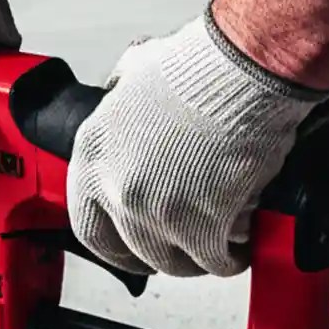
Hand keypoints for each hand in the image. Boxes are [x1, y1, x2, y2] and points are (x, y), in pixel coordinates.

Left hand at [68, 13, 327, 276]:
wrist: (241, 72)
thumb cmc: (197, 66)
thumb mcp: (135, 70)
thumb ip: (120, 96)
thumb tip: (122, 98)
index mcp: (93, 154)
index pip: (87, 224)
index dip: (113, 244)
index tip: (129, 248)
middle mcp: (116, 188)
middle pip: (131, 249)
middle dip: (158, 255)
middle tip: (180, 249)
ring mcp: (155, 212)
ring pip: (172, 261)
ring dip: (195, 260)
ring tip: (217, 245)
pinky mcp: (200, 226)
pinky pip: (214, 260)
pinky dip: (231, 257)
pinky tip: (241, 246)